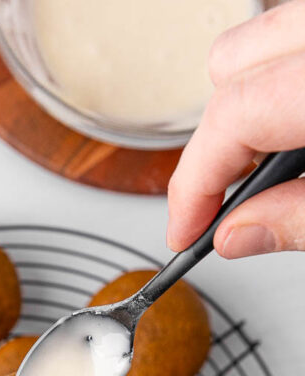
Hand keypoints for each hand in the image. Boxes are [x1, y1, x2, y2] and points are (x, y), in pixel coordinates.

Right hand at [167, 0, 304, 258]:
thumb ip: (302, 220)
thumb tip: (236, 236)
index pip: (234, 116)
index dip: (194, 184)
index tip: (185, 233)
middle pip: (230, 67)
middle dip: (215, 142)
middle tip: (221, 205)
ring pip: (257, 40)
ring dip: (244, 102)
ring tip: (263, 163)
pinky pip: (291, 36)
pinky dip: (278, 79)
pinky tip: (293, 127)